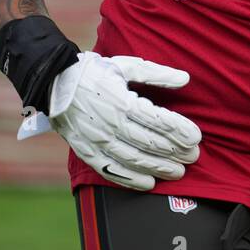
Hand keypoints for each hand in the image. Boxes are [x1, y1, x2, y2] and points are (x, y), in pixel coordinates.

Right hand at [46, 51, 201, 190]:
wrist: (53, 82)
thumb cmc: (95, 72)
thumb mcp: (126, 65)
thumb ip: (157, 74)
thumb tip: (185, 79)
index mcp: (121, 100)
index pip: (157, 120)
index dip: (179, 130)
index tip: (196, 137)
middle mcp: (110, 123)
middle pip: (149, 143)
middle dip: (175, 151)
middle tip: (194, 156)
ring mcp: (97, 140)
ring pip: (134, 160)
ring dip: (159, 168)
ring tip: (179, 171)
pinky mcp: (86, 152)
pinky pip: (111, 171)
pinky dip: (131, 180)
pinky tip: (150, 183)